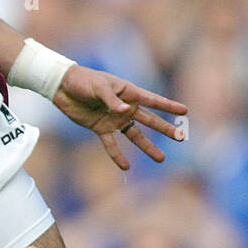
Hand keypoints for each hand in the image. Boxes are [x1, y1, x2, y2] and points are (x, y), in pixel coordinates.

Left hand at [52, 65, 186, 170]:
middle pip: (149, 120)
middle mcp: (124, 107)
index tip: (184, 111)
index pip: (152, 100)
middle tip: (180, 137)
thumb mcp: (98, 87)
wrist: (62, 86)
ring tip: (160, 158)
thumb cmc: (83, 80)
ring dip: (147, 146)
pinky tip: (125, 167)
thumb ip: (111, 99)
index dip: (168, 106)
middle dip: (165, 129)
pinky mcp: (100, 128)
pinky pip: (111, 144)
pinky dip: (117, 155)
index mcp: (128, 92)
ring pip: (135, 135)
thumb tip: (124, 111)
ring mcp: (114, 119)